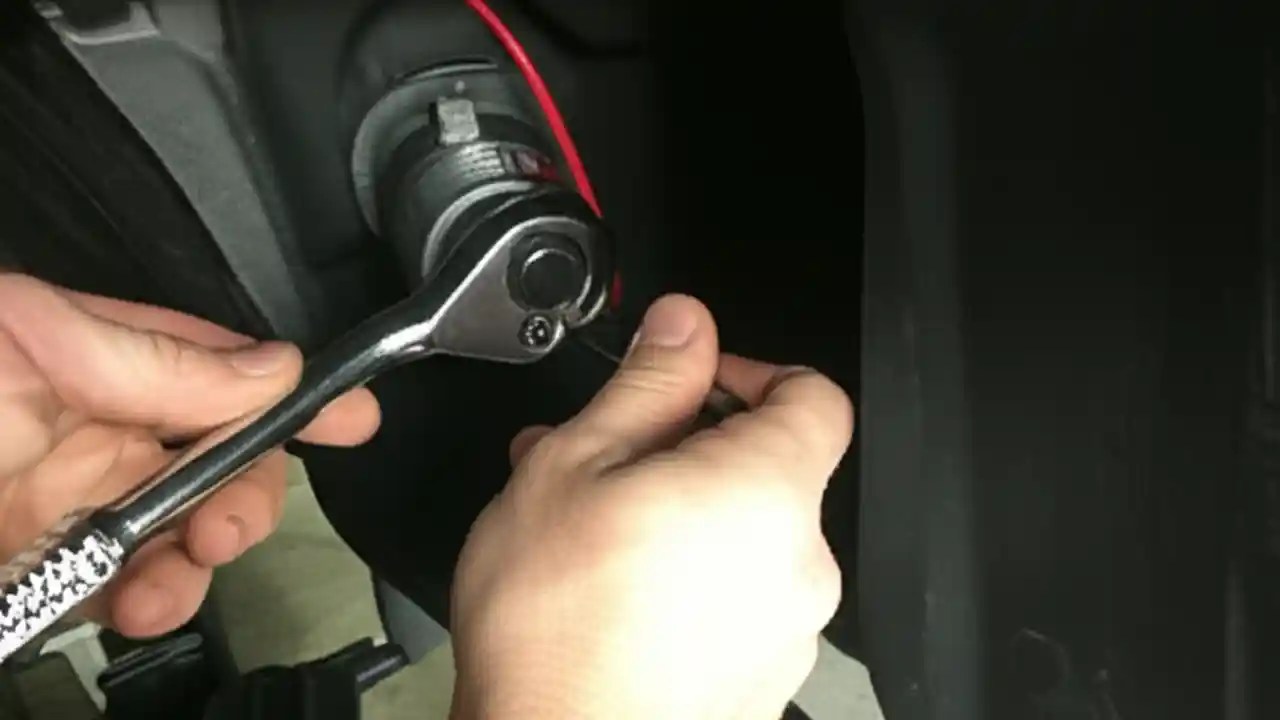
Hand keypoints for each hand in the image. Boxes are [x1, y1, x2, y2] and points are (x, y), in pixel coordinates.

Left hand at [0, 274, 380, 637]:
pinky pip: (124, 589)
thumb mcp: (34, 343)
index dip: (297, 398)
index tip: (356, 419)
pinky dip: (145, 605)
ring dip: (195, 568)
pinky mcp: (49, 565)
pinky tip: (134, 607)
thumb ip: (156, 358)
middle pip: (222, 466)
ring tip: (164, 589)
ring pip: (183, 535)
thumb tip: (276, 369)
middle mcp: (104, 425)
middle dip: (243, 503)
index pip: (226, 374)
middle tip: (225, 530)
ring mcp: (79, 498)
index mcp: (106, 356)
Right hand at [450, 295, 852, 719]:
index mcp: (768, 491)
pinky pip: (738, 600)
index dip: (752, 372)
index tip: (692, 380)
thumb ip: (649, 383)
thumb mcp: (579, 465)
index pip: (815, 394)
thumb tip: (684, 326)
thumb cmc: (556, 629)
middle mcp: (799, 564)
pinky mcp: (761, 681)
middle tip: (610, 454)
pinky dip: (691, 576)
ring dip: (681, 511)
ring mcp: (785, 632)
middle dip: (691, 447)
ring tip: (591, 524)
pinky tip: (613, 587)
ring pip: (745, 537)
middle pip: (771, 469)